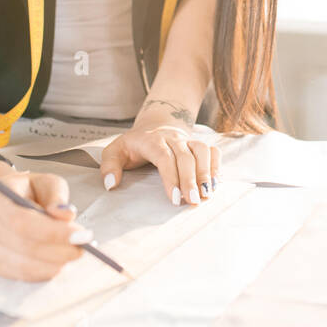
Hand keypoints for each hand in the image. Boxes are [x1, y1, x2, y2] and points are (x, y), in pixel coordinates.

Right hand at [0, 162, 92, 280]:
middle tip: (84, 246)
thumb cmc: (26, 189)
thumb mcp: (45, 182)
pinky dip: (44, 271)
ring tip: (74, 252)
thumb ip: (57, 196)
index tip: (82, 235)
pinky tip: (59, 261)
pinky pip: (21, 275)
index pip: (21, 220)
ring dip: (54, 263)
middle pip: (24, 246)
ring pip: (23, 265)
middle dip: (59, 250)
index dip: (53, 232)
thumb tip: (67, 216)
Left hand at [99, 123, 221, 205]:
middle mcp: (172, 138)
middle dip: (191, 180)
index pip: (165, 157)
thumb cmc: (134, 144)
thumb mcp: (115, 151)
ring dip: (206, 173)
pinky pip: (212, 151)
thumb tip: (111, 184)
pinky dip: (216, 166)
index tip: (175, 198)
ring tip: (207, 194)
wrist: (154, 125)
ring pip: (202, 151)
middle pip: (186, 156)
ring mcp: (187, 140)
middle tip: (193, 202)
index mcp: (151, 140)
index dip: (171, 177)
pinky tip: (215, 184)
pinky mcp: (198, 144)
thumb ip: (109, 166)